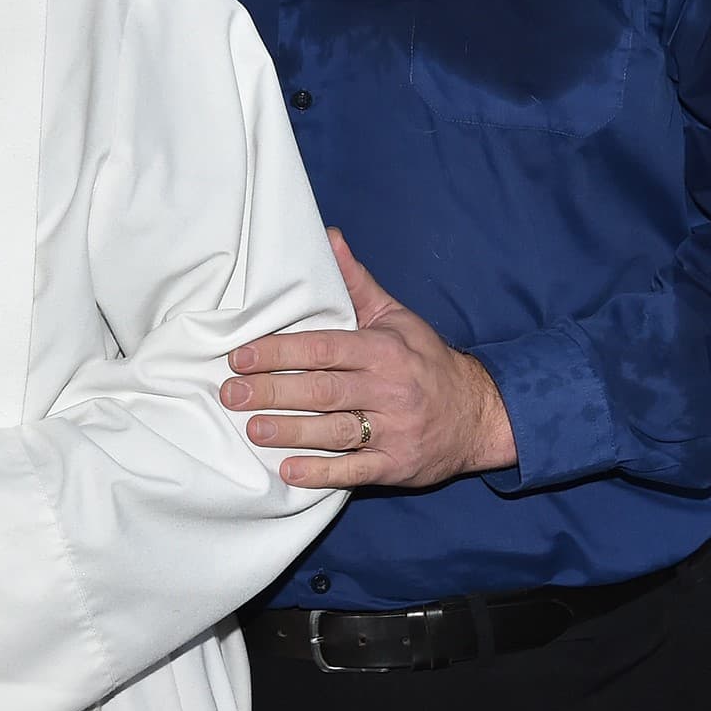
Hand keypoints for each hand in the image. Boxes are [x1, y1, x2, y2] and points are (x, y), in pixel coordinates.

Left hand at [222, 230, 517, 489]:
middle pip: (323, 390)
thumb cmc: (426, 362)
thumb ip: (357, 283)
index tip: (240, 356)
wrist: (478, 415)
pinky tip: (288, 471)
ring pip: (335, 431)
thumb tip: (328, 237)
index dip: (279, 352)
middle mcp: (389, 389)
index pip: (323, 348)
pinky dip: (321, 473)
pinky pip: (355, 470)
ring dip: (291, 431)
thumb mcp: (397, 317)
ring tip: (252, 430)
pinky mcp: (397, 465)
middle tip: (231, 394)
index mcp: (383, 349)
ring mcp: (394, 430)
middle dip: (273, 391)